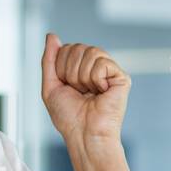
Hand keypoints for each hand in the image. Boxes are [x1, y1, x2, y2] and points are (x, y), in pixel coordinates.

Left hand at [40, 33, 136, 170]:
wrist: (83, 134)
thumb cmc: (69, 117)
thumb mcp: (51, 86)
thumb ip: (49, 60)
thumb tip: (52, 36)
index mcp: (80, 68)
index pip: (67, 48)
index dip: (61, 68)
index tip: (67, 87)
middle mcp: (96, 67)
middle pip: (78, 47)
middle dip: (70, 72)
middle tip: (79, 92)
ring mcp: (110, 71)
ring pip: (90, 52)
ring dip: (82, 77)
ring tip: (89, 93)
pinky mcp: (121, 77)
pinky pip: (102, 62)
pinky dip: (95, 79)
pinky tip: (101, 92)